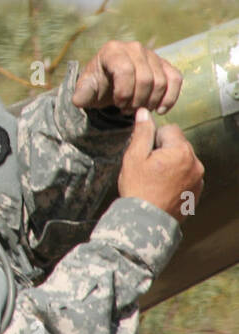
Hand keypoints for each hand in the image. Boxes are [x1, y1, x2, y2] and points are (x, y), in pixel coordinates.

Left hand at [72, 41, 182, 114]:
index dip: (124, 92)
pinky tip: (159, 110)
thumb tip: (78, 101)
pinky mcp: (165, 64)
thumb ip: (82, 93)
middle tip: (128, 110)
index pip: (125, 70)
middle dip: (138, 100)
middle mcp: (134, 48)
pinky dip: (170, 97)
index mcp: (112, 50)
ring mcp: (152, 55)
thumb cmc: (98, 84)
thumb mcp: (86, 89)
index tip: (118, 105)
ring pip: (161, 81)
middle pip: (146, 78)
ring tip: (138, 109)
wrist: (109, 82)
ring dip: (151, 102)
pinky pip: (175, 79)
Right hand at [117, 108, 203, 222]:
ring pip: (183, 159)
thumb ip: (142, 133)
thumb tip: (144, 113)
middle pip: (179, 144)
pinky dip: (177, 176)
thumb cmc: (139, 188)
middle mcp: (195, 163)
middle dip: (165, 150)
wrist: (147, 219)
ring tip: (156, 178)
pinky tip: (163, 186)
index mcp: (181, 152)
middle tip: (149, 166)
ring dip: (171, 163)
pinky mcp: (197, 190)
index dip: (155, 138)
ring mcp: (198, 178)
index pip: (170, 130)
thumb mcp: (134, 156)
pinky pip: (187, 174)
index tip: (146, 153)